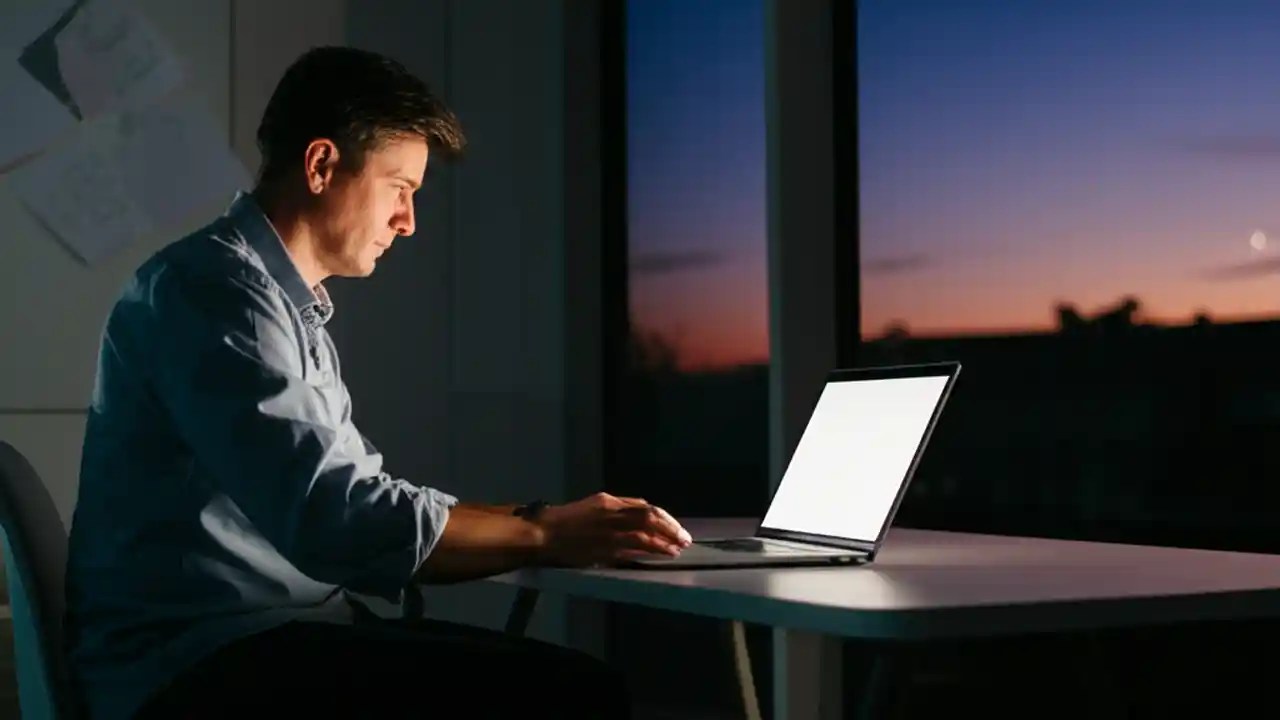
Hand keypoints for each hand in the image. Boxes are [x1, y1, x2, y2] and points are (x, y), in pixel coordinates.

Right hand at [535, 492, 691, 566]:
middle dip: (670, 527)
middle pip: (649, 516)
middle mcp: (611, 512)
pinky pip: (633, 548)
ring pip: (645, 533)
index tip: (674, 526)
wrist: (542, 533)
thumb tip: (640, 515)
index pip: (643, 506)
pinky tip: (662, 554)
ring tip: (678, 547)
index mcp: (608, 501)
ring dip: (665, 541)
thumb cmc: (564, 522)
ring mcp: (608, 531)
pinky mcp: (604, 548)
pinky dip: (651, 550)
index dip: (663, 517)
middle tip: (684, 537)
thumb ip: (614, 511)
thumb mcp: (591, 508)